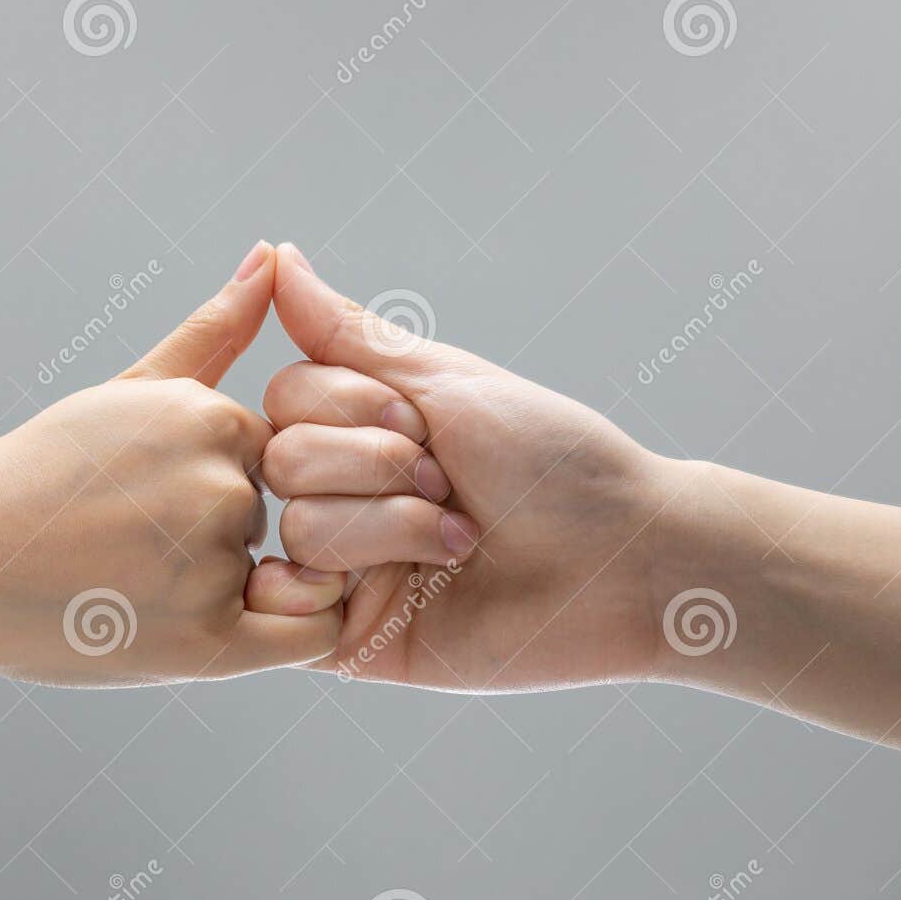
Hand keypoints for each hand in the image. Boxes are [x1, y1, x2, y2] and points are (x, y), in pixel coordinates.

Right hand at [0, 241, 344, 687]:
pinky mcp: (208, 645)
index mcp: (208, 420)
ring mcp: (213, 567)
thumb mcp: (127, 392)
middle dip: (216, 535)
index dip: (215, 479)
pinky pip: (308, 637)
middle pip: (266, 514)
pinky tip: (203, 622)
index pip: (265, 454)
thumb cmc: (39, 477)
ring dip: (223, 587)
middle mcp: (220, 487)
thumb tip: (273, 251)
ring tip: (128, 586)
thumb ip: (214, 330)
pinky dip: (283, 630)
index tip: (149, 496)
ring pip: (277, 575)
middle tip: (129, 548)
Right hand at [260, 243, 673, 690]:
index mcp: (363, 434)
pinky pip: (288, 610)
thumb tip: (277, 257)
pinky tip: (380, 590)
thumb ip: (349, 333)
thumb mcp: (445, 381)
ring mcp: (348, 572)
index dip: (350, 404)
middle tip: (449, 484)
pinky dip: (324, 592)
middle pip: (282, 459)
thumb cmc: (553, 462)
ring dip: (390, 526)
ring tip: (458, 543)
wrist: (623, 559)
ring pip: (298, 526)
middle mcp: (346, 499)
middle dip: (375, 462)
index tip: (425, 422)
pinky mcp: (352, 642)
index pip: (285, 397)